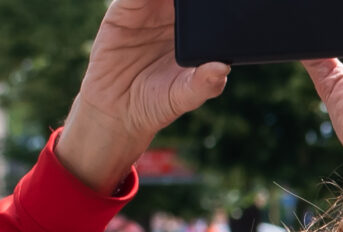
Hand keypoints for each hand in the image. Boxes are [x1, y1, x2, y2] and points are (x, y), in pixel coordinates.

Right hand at [55, 0, 232, 192]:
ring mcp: (147, 12)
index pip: (205, 8)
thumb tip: (223, 68)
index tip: (225, 2)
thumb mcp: (185, 96)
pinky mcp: (122, 12)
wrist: (117, 110)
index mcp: (193, 34)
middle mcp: (171, 18)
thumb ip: (205, 84)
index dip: (212, 4)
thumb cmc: (157, 103)